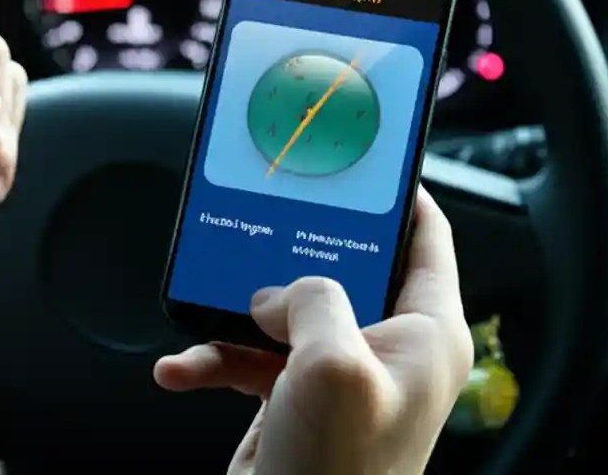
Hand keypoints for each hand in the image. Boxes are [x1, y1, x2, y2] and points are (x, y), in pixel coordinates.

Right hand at [155, 187, 473, 474]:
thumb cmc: (341, 474)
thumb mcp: (332, 363)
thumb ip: (312, 300)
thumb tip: (276, 295)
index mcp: (425, 334)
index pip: (426, 240)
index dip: (398, 195)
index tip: (363, 163)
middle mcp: (385, 349)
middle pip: (340, 267)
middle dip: (294, 249)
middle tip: (264, 220)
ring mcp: (338, 374)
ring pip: (284, 310)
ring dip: (234, 312)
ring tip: (205, 311)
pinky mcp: (293, 398)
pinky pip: (248, 357)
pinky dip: (211, 359)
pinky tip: (182, 367)